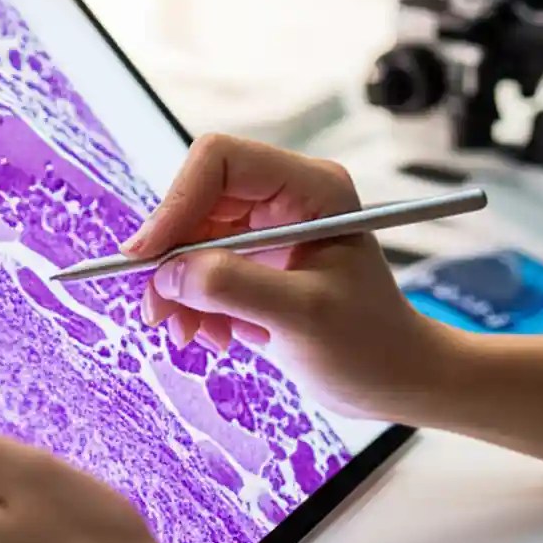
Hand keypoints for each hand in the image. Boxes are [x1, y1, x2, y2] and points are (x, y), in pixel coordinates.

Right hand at [123, 134, 459, 422]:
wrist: (393, 380)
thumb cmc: (370, 345)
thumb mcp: (303, 316)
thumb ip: (235, 287)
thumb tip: (169, 272)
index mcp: (310, 188)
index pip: (220, 162)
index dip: (176, 202)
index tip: (149, 257)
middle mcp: (286, 197)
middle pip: (197, 201)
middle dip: (174, 259)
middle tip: (160, 312)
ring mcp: (268, 228)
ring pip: (191, 239)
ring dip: (181, 290)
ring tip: (196, 337)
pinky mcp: (256, 260)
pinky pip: (202, 269)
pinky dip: (195, 304)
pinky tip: (217, 336)